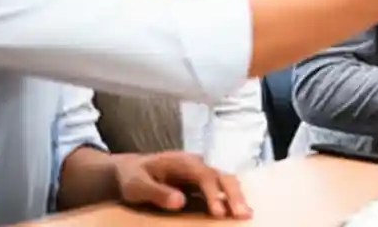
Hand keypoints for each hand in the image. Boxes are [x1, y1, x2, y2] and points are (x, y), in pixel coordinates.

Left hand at [115, 151, 250, 218]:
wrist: (130, 170)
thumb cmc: (133, 178)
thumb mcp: (137, 186)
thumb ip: (157, 193)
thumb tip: (181, 202)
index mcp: (182, 162)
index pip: (205, 176)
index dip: (213, 194)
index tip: (218, 213)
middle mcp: (196, 163)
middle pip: (222, 175)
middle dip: (234, 194)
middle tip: (243, 214)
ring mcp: (201, 171)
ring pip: (225, 179)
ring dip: (237, 196)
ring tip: (247, 214)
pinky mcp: (201, 181)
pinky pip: (220, 186)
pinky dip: (231, 197)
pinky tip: (239, 209)